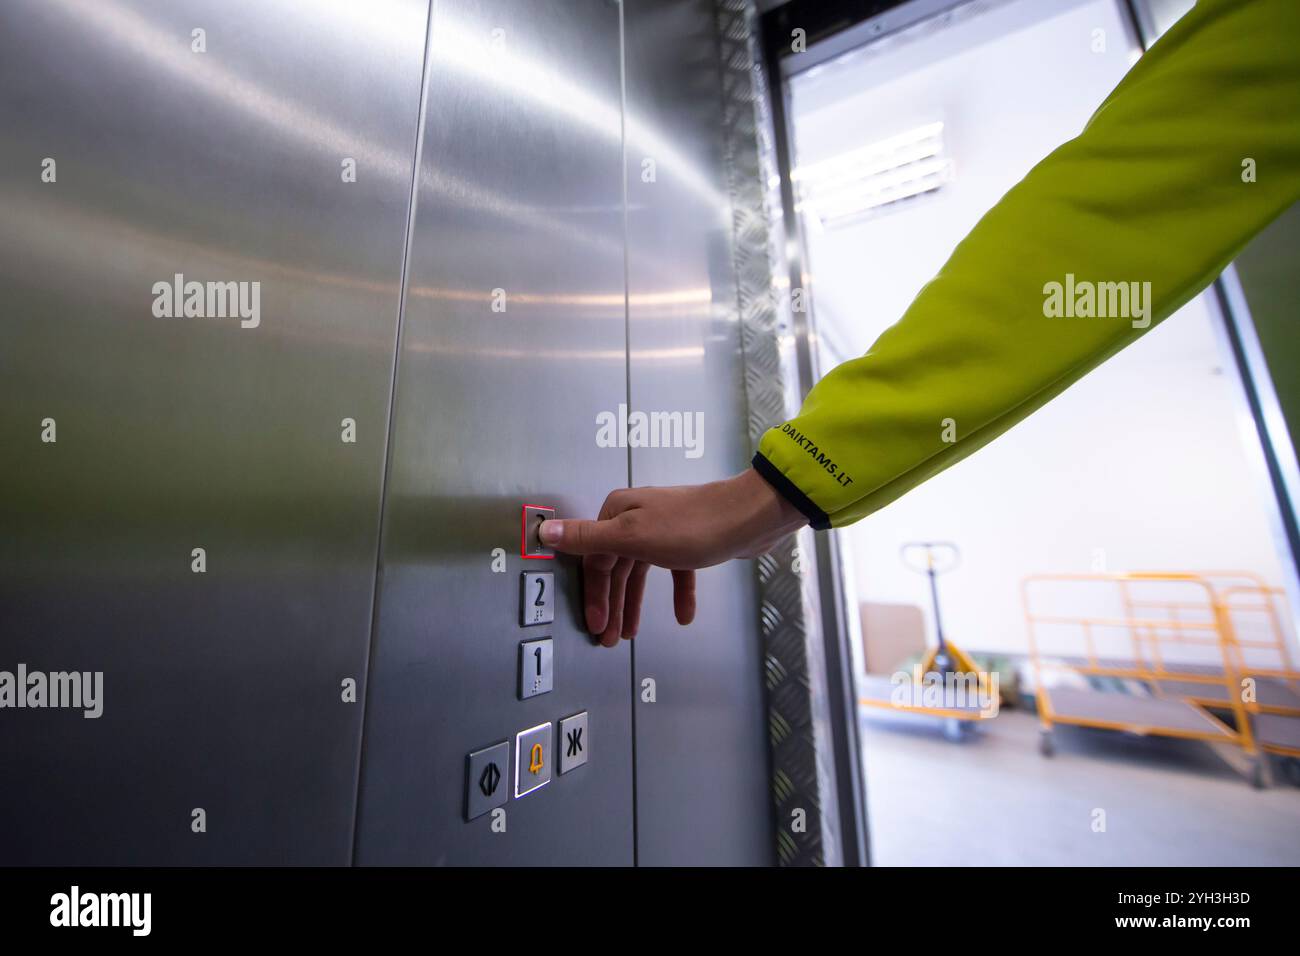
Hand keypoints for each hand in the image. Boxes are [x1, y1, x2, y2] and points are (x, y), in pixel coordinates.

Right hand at [537, 468, 806, 645]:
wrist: (750, 517)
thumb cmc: (689, 526)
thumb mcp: (632, 536)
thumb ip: (587, 538)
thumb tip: (543, 531)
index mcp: (618, 512)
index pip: (595, 560)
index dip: (594, 595)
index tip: (596, 627)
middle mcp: (638, 517)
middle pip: (617, 568)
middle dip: (613, 605)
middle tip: (610, 641)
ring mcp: (665, 529)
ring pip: (642, 572)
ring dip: (636, 604)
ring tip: (632, 635)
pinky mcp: (691, 541)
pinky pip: (676, 572)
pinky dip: (678, 594)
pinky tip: (684, 616)